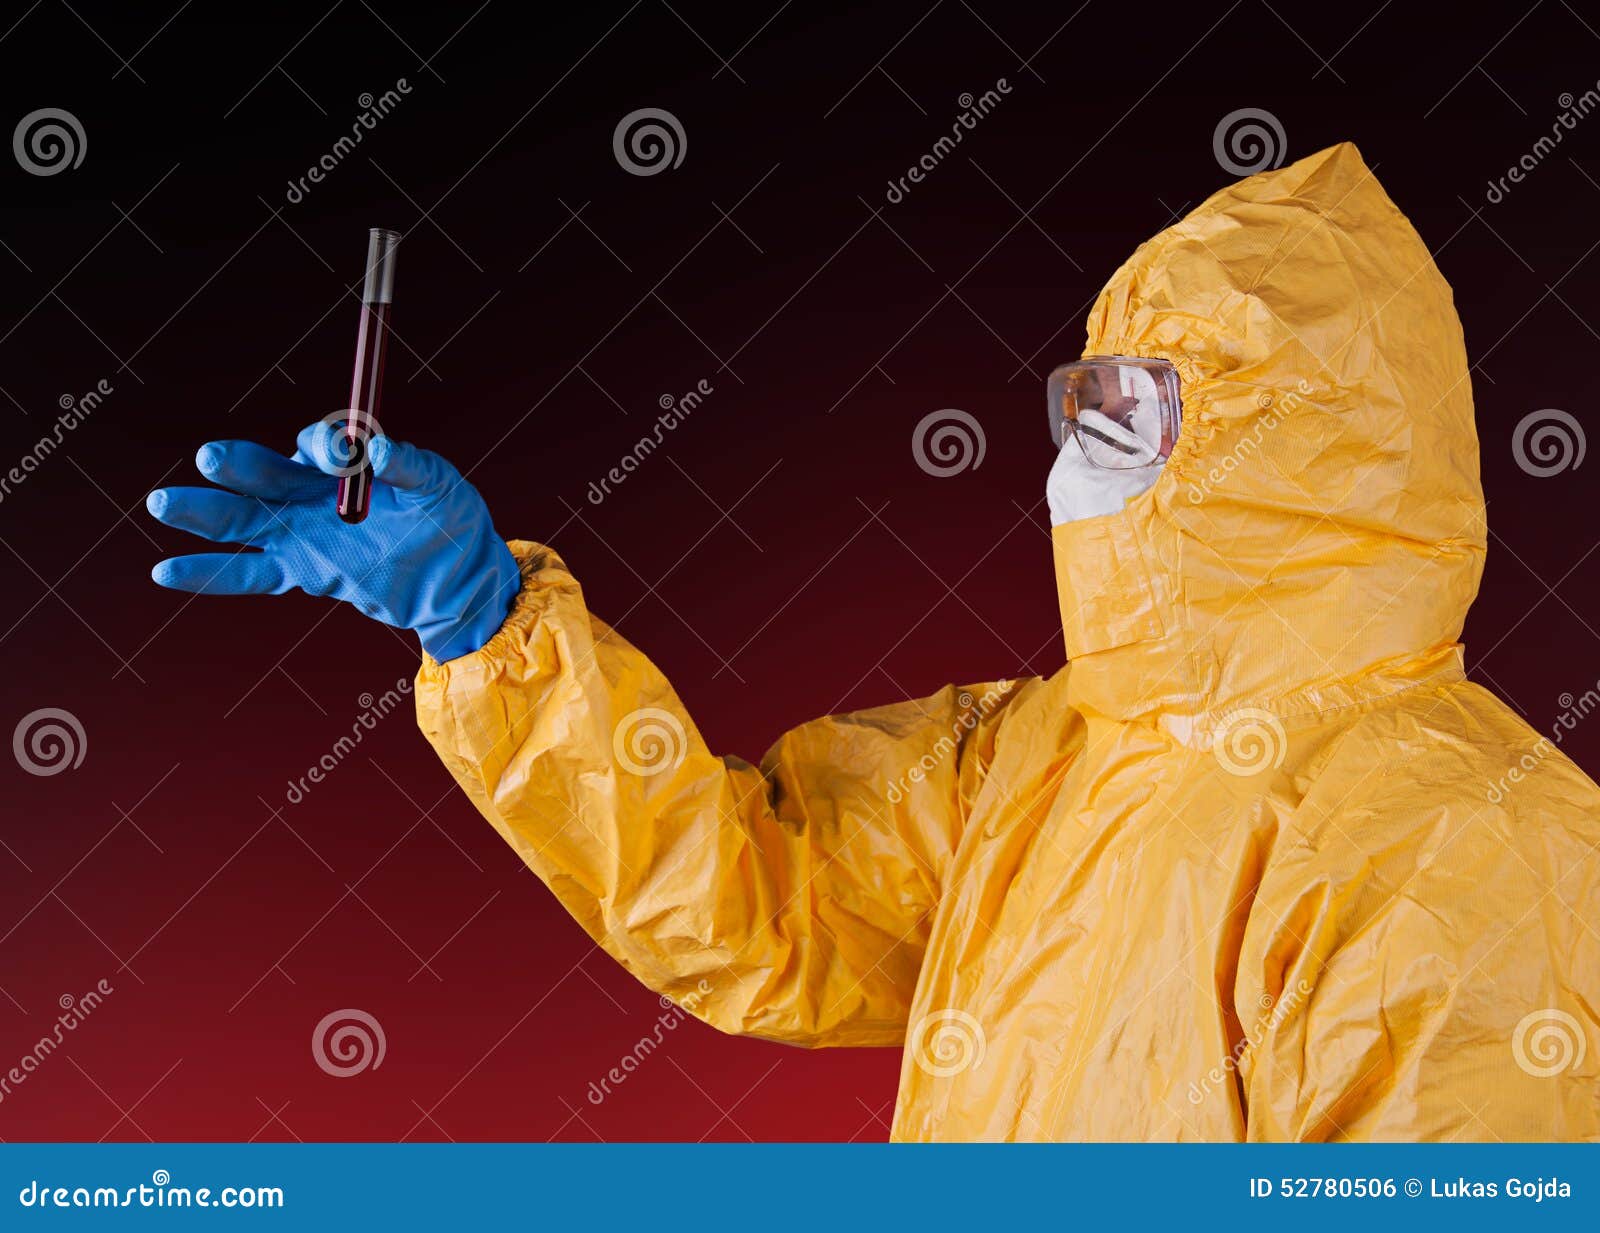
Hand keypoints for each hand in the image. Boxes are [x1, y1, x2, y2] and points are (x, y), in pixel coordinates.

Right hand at [147, 420, 521, 661]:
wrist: (459, 580)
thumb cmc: (454, 523)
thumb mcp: (441, 488)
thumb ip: (410, 465)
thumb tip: (377, 447)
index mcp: (346, 465)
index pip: (316, 446)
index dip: (322, 447)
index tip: (340, 456)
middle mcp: (314, 493)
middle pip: (264, 474)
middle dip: (238, 466)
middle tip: (211, 458)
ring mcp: (302, 533)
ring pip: (242, 520)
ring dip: (202, 511)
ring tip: (161, 502)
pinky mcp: (302, 572)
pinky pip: (248, 574)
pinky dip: (209, 574)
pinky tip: (165, 572)